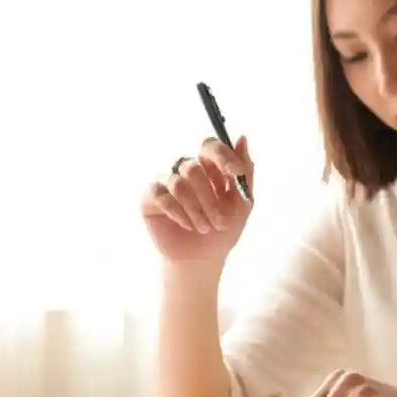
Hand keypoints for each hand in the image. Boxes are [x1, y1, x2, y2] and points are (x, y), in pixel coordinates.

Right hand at [141, 136, 254, 263]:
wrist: (202, 259)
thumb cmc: (223, 231)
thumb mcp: (243, 203)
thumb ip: (245, 172)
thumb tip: (242, 138)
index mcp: (209, 168)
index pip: (210, 146)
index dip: (222, 155)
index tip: (235, 173)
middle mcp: (186, 171)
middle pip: (193, 167)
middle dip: (209, 198)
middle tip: (219, 221)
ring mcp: (167, 182)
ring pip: (179, 183)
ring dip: (196, 209)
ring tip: (204, 228)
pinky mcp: (150, 197)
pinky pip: (162, 195)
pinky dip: (178, 212)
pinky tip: (187, 226)